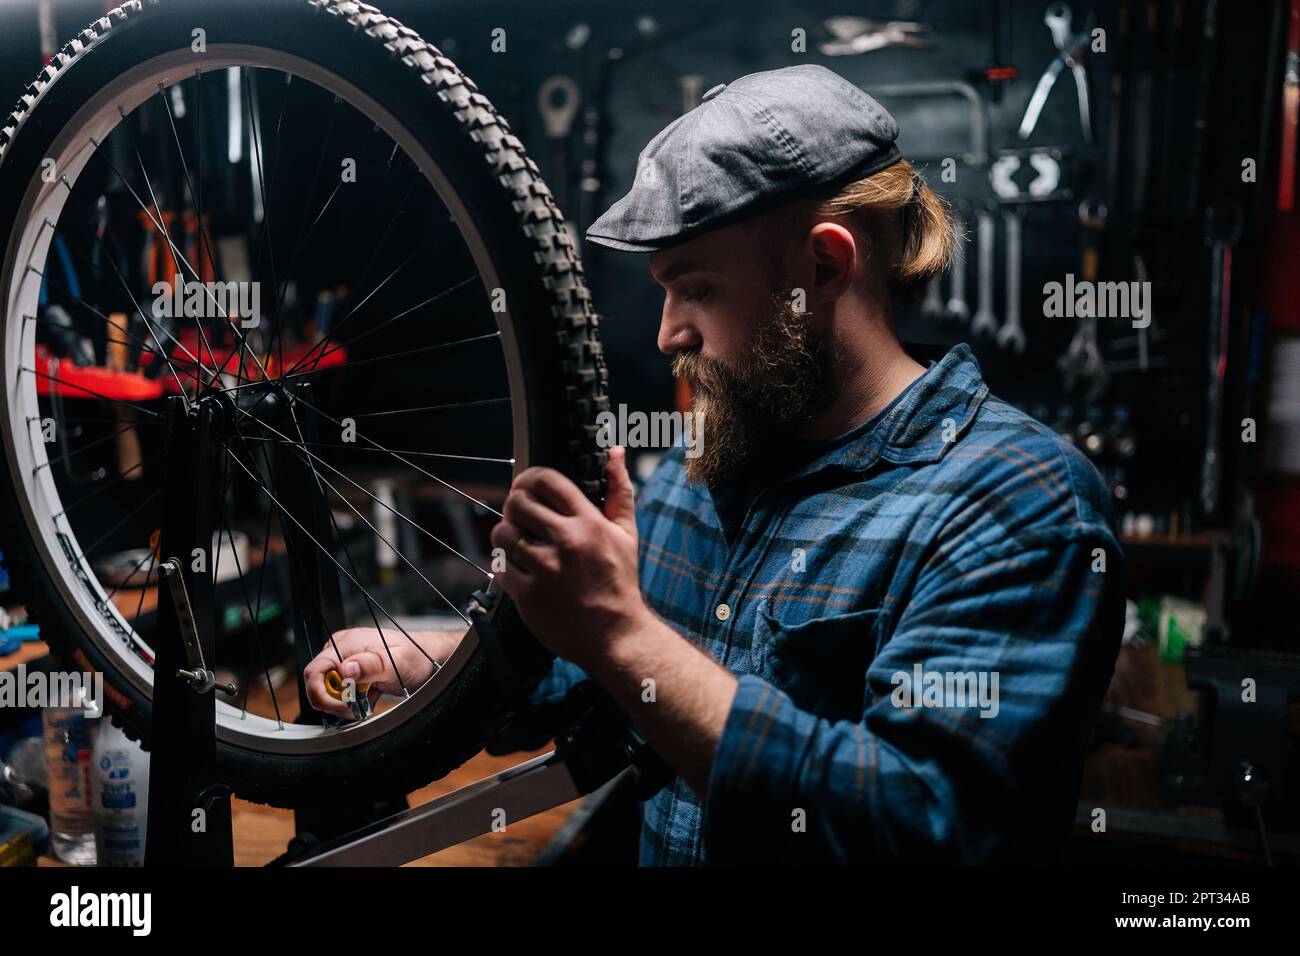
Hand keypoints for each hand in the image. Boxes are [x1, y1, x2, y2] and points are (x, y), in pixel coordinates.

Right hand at [303, 627, 461, 717]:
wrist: (431, 658)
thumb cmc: (418, 654)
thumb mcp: (398, 661)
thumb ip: (372, 664)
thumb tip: (346, 669)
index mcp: (346, 644)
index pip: (314, 671)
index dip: (321, 694)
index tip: (343, 707)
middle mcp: (342, 652)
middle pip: (319, 684)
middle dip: (335, 702)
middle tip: (358, 708)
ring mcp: (347, 664)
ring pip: (330, 692)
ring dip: (345, 704)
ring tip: (368, 701)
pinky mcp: (354, 676)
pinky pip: (342, 695)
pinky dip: (353, 703)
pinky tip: (370, 699)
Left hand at [490, 446, 649, 670]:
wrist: (616, 636)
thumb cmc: (620, 582)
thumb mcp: (626, 533)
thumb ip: (618, 490)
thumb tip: (616, 452)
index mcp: (589, 523)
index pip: (547, 480)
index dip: (529, 477)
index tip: (526, 486)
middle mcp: (566, 543)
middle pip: (518, 502)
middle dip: (514, 504)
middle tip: (520, 514)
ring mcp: (545, 570)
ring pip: (503, 532)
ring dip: (505, 532)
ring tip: (517, 540)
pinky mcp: (527, 595)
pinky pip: (499, 565)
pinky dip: (503, 562)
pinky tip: (518, 565)